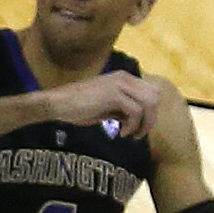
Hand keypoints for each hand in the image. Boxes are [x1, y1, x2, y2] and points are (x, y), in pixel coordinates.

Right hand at [38, 71, 162, 134]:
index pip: (151, 92)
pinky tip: (121, 132)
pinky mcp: (114, 95)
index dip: (149, 111)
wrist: (58, 103)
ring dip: (143, 123)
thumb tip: (135, 119)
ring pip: (149, 103)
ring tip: (130, 134)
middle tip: (137, 133)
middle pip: (155, 96)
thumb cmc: (78, 107)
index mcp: (124, 78)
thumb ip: (121, 108)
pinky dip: (132, 126)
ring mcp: (120, 85)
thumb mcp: (105, 106)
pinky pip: (136, 112)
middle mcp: (125, 78)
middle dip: (150, 118)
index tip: (138, 127)